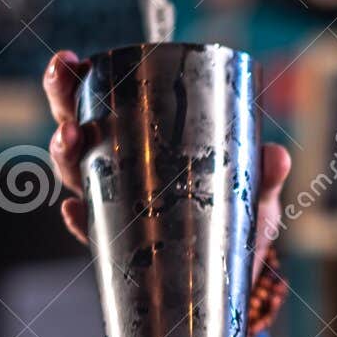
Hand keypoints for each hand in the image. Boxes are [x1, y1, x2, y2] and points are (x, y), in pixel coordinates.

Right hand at [41, 50, 291, 280]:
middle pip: (76, 129)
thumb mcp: (253, 191)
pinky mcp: (122, 248)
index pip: (102, 103)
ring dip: (66, 155)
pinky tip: (77, 211)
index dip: (78, 81)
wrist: (236, 275)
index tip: (72, 61)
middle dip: (61, 101)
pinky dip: (82, 221)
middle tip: (64, 79)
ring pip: (77, 175)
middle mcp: (120, 171)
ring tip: (72, 140)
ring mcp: (117, 208)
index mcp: (143, 143)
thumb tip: (275, 157)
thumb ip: (264, 175)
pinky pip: (93, 233)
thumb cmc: (238, 220)